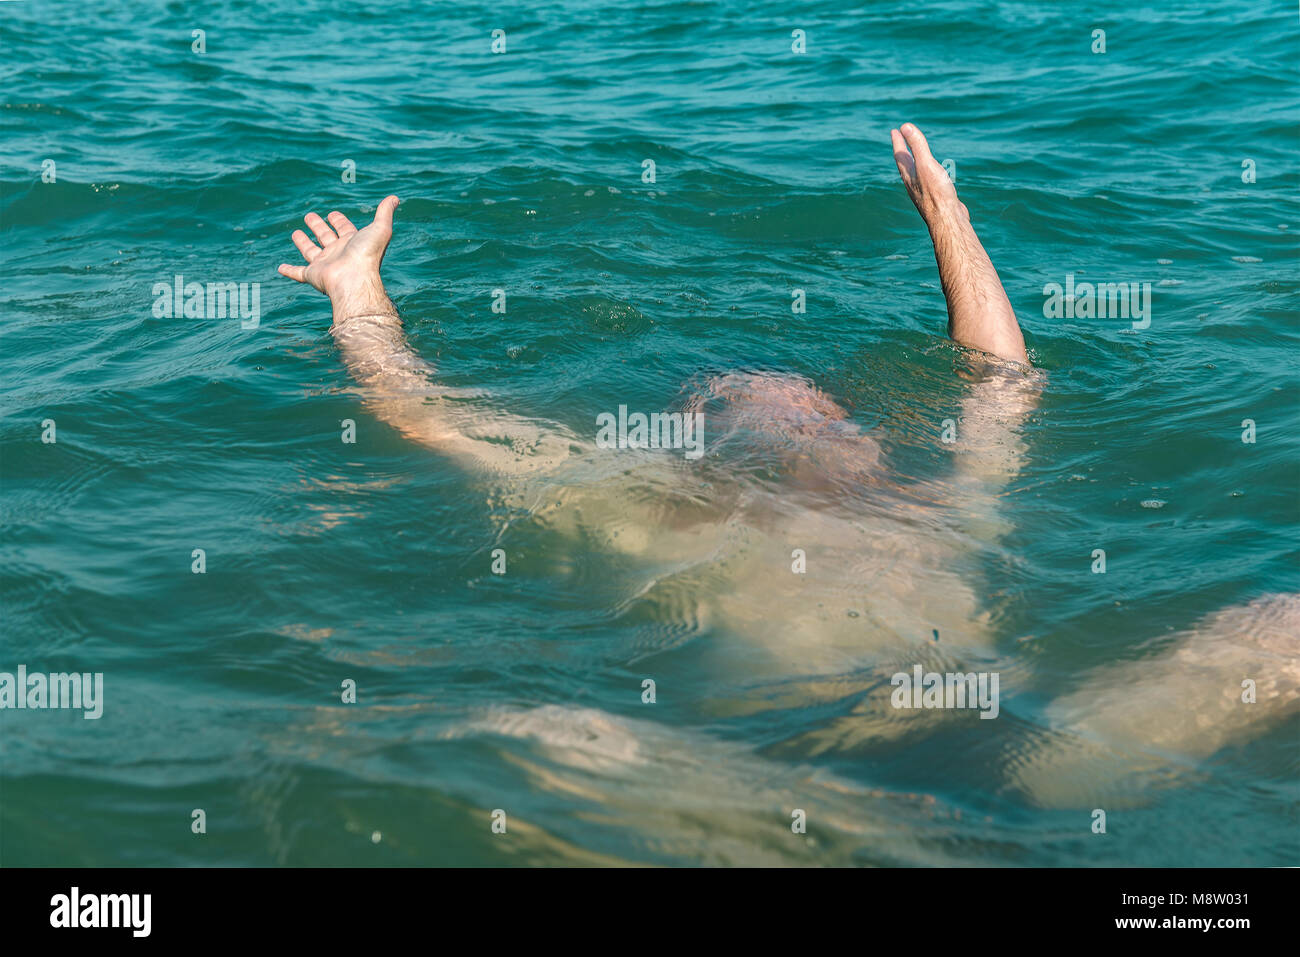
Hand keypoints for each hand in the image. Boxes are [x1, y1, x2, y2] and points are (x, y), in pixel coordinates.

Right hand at [278, 195, 399, 297]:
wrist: (354, 279)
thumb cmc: (367, 254)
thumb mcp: (380, 228)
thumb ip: (385, 212)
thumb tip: (395, 198)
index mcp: (353, 243)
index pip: (345, 229)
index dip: (339, 221)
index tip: (332, 214)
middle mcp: (339, 253)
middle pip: (326, 237)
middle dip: (318, 227)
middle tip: (309, 216)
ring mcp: (326, 265)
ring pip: (311, 252)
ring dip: (303, 243)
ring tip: (295, 233)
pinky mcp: (313, 275)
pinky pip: (298, 273)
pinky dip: (289, 271)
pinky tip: (280, 268)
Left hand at [890, 124, 960, 226]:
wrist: (947, 220)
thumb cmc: (936, 193)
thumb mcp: (926, 164)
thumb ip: (917, 146)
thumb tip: (904, 127)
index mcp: (909, 175)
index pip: (900, 154)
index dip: (898, 141)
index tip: (895, 130)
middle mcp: (914, 184)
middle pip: (906, 164)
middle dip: (903, 151)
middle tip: (900, 141)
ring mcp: (924, 192)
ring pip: (917, 174)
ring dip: (915, 164)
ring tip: (915, 158)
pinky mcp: (936, 199)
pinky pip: (929, 182)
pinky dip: (929, 174)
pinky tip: (934, 177)